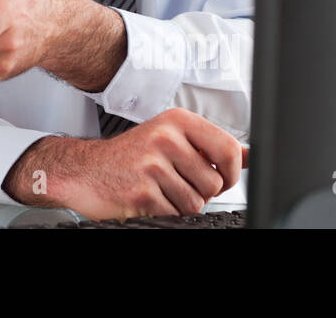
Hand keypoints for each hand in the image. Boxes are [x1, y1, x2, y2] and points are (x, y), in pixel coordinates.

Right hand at [3, 108, 248, 218]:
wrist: (86, 170)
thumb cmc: (130, 155)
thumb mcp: (171, 138)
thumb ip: (210, 146)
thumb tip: (249, 155)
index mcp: (177, 121)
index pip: (230, 148)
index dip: (232, 172)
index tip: (221, 177)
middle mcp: (165, 138)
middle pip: (215, 182)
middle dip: (202, 191)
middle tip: (177, 181)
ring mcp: (152, 165)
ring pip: (197, 202)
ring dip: (182, 203)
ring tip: (160, 188)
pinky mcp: (142, 192)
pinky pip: (175, 214)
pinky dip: (165, 212)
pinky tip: (148, 197)